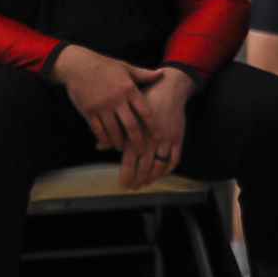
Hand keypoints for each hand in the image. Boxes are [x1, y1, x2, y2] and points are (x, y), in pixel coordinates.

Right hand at [52, 45, 161, 156]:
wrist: (77, 65)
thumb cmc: (104, 66)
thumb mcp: (126, 67)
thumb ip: (144, 74)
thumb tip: (162, 73)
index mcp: (129, 89)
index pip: (145, 111)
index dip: (153, 126)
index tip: (159, 137)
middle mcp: (117, 99)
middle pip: (131, 126)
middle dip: (137, 142)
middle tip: (142, 152)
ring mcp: (102, 106)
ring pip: (114, 131)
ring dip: (119, 143)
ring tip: (123, 149)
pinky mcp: (89, 111)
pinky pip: (98, 130)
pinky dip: (104, 139)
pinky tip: (107, 143)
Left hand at [120, 66, 194, 190]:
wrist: (168, 88)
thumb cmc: (146, 99)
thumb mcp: (127, 112)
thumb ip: (116, 132)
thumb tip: (100, 146)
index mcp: (137, 133)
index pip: (130, 161)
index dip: (126, 175)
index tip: (123, 185)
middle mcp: (151, 138)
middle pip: (144, 166)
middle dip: (138, 180)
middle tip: (133, 188)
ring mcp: (166, 139)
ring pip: (159, 165)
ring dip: (152, 177)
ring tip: (146, 183)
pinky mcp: (177, 138)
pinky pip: (174, 159)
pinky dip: (168, 169)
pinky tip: (162, 173)